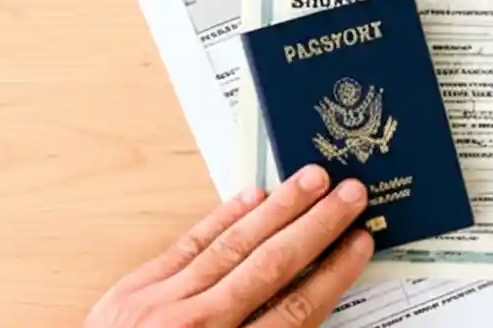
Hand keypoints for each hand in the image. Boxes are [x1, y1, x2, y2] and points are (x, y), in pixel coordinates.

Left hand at [85, 165, 372, 327]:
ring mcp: (160, 306)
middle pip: (270, 267)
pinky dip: (221, 219)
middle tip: (349, 194)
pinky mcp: (132, 291)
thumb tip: (305, 307)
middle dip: (316, 227)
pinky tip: (251, 198)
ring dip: (277, 210)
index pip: (294, 310)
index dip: (332, 273)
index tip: (359, 244)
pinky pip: (187, 245)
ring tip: (310, 181)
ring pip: (232, 246)